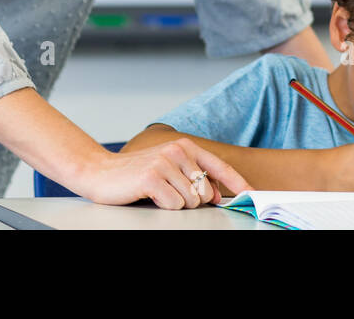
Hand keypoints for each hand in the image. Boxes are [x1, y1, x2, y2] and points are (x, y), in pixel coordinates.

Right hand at [77, 137, 251, 208]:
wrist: (100, 173)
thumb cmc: (137, 174)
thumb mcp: (169, 170)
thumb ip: (194, 177)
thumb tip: (216, 194)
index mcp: (185, 146)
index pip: (219, 167)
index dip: (238, 183)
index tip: (253, 194)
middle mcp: (178, 151)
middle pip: (205, 192)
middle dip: (190, 200)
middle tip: (168, 192)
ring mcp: (165, 162)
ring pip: (190, 201)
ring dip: (174, 204)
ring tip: (156, 193)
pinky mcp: (153, 177)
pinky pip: (174, 205)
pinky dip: (163, 206)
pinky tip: (149, 195)